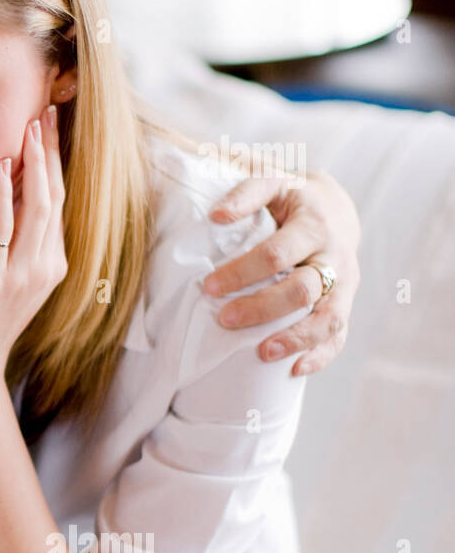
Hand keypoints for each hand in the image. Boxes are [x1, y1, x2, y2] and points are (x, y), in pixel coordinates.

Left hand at [0, 106, 66, 388]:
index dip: (53, 161)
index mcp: (49, 263)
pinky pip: (5, 228)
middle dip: (51, 150)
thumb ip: (9, 247)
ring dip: (35, 161)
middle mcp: (45, 265)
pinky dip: (6, 194)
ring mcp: (25, 273)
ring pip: (38, 205)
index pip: (55, 201)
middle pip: (55, 194)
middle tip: (46, 108)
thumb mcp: (1, 281)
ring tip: (29, 123)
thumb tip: (6, 211)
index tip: (47, 126)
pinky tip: (1, 164)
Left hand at [203, 166, 359, 376]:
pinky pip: (339, 335)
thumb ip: (246, 193)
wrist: (335, 207)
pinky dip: (320, 355)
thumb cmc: (291, 198)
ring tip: (262, 354)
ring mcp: (345, 284)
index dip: (243, 271)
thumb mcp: (272, 182)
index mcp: (314, 226)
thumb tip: (216, 215)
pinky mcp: (345, 304)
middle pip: (303, 289)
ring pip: (329, 318)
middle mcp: (335, 257)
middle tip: (223, 319)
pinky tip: (294, 370)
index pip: (278, 254)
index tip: (208, 286)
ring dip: (296, 338)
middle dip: (262, 308)